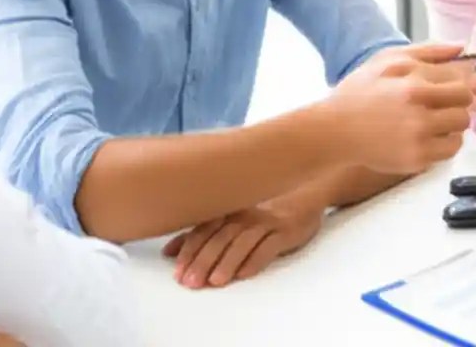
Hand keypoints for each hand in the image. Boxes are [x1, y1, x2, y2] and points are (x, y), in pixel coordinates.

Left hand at [161, 196, 323, 287]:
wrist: (306, 192)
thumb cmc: (264, 210)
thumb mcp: (233, 219)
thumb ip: (202, 234)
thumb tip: (169, 252)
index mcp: (228, 211)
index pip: (203, 231)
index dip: (189, 251)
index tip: (177, 272)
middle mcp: (244, 214)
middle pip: (219, 238)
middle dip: (203, 261)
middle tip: (191, 282)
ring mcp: (266, 221)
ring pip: (242, 243)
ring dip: (227, 262)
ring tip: (215, 281)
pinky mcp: (286, 231)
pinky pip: (269, 246)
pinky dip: (255, 260)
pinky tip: (245, 274)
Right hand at [325, 42, 472, 173]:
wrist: (335, 131)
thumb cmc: (360, 92)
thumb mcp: (387, 60)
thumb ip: (427, 51)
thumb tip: (461, 47)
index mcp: (413, 84)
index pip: (458, 80)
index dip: (452, 83)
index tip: (443, 89)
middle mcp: (419, 111)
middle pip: (464, 103)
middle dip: (455, 101)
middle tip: (439, 105)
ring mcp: (419, 137)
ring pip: (461, 126)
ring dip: (452, 122)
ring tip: (433, 120)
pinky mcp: (417, 159)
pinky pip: (451, 149)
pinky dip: (445, 142)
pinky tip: (428, 136)